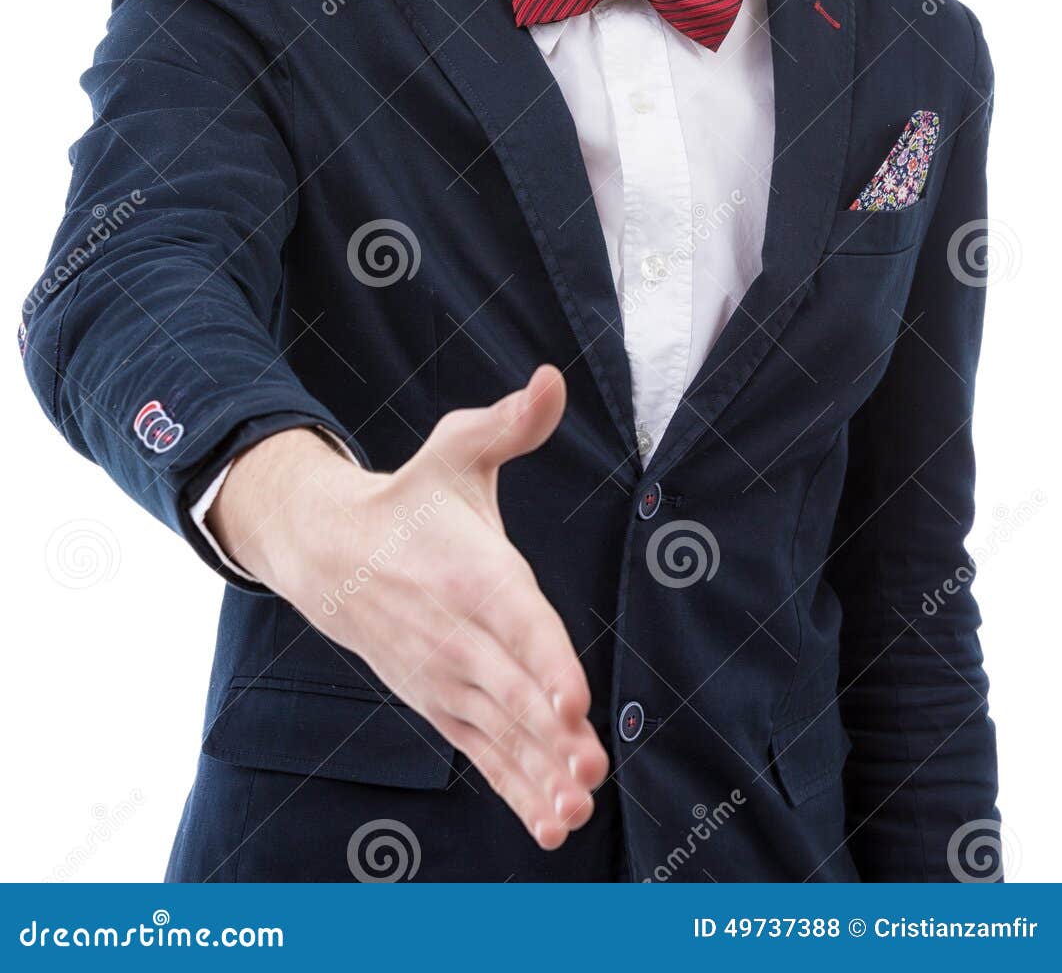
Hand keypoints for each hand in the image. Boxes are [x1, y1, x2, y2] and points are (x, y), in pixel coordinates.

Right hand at [207, 364, 610, 849]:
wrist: (328, 553)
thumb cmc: (410, 501)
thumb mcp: (455, 451)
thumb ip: (510, 424)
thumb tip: (552, 380)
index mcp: (470, 571)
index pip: (515, 620)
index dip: (544, 661)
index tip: (573, 700)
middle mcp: (457, 633)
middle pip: (510, 690)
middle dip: (550, 734)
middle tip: (589, 769)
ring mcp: (447, 677)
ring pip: (498, 733)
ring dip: (536, 774)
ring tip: (575, 811)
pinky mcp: (443, 704)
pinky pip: (482, 755)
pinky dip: (514, 790)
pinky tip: (553, 824)